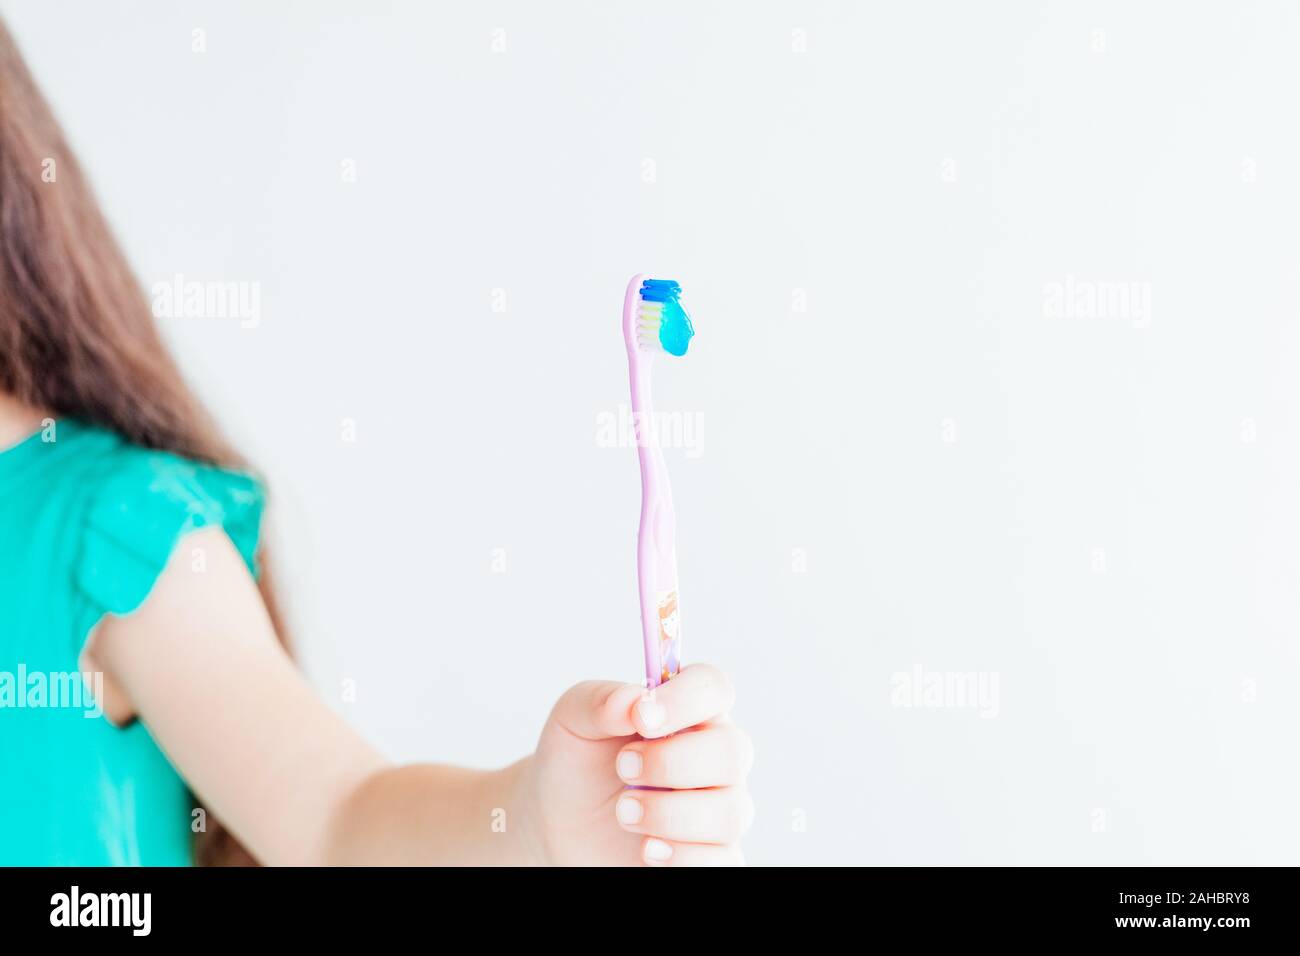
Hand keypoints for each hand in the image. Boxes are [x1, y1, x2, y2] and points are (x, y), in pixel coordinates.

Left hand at [517, 664, 753, 865]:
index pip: (714, 688)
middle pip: (734, 751)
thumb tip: (634, 700)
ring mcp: (716, 808)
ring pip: (732, 812)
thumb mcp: (573, 719)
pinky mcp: (710, 855)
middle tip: (623, 768)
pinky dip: (685, 856)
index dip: (687, 699)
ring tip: (623, 812)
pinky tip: (647, 849)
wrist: (559, 824)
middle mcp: (712, 757)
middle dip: (673, 762)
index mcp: (687, 711)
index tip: (642, 718)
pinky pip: (725, 860)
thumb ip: (600, 701)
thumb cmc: (577, 763)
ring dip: (671, 814)